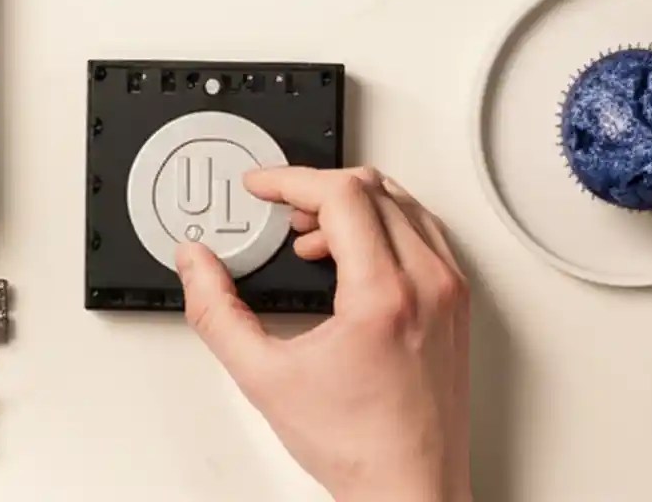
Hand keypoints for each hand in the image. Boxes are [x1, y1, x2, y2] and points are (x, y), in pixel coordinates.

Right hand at [175, 167, 471, 501]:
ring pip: (402, 203)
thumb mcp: (263, 376)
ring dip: (351, 205)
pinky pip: (422, 232)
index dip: (290, 180)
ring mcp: (449, 290)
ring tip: (310, 240)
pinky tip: (350, 256)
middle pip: (372, 188)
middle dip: (315, 189)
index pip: (341, 195)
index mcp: (384, 295)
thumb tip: (195, 264)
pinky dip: (382, 226)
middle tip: (279, 213)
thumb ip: (215, 311)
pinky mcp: (455, 301)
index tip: (261, 187)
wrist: (409, 487)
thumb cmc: (357, 445)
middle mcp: (428, 283)